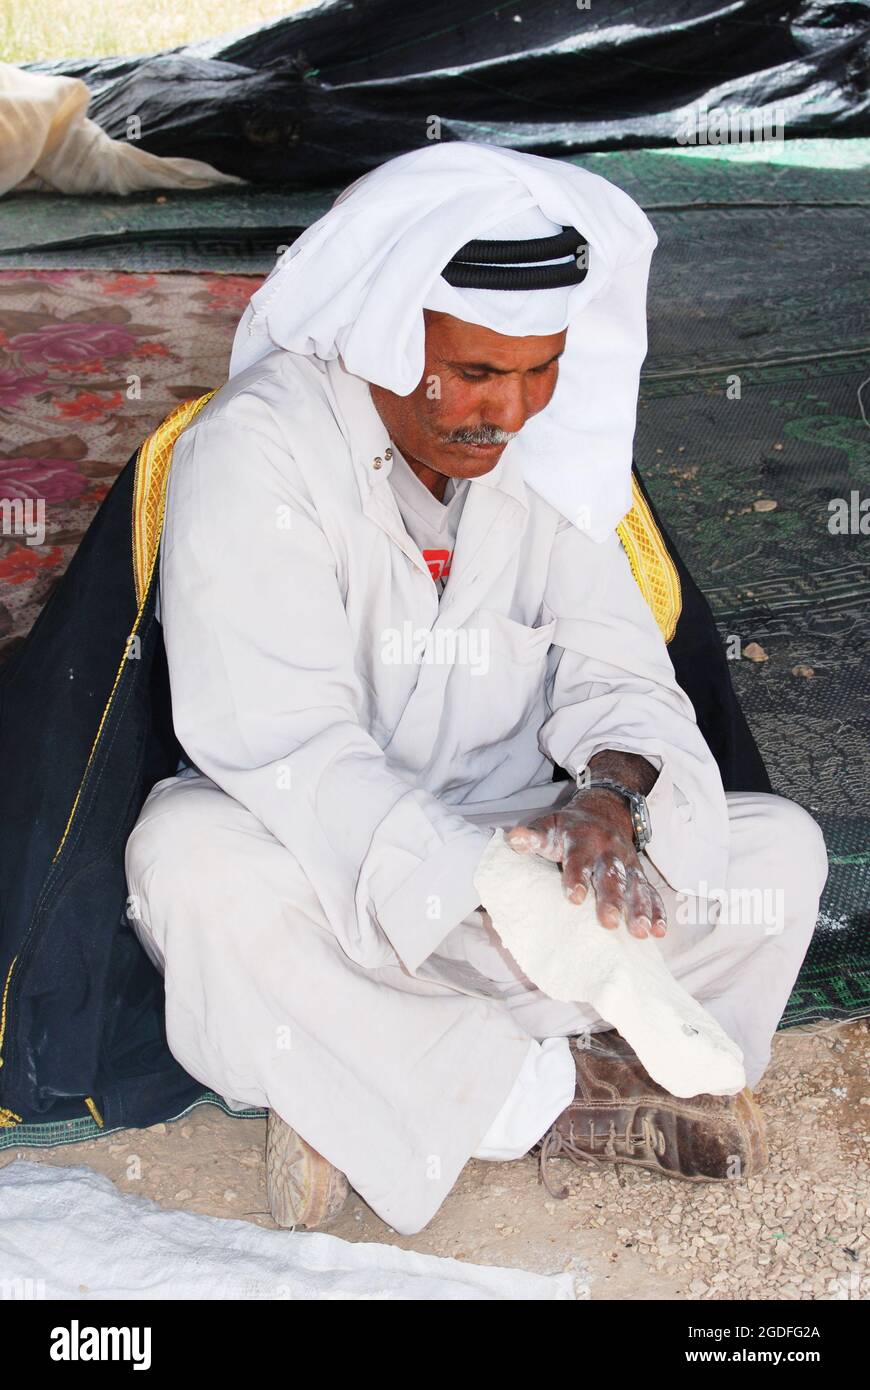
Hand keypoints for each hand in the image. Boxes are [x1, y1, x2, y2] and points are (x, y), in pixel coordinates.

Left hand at [504, 788, 666, 938]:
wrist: (603, 811)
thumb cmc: (568, 828)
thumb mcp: (549, 825)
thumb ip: (532, 835)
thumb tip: (514, 839)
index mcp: (582, 840)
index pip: (579, 859)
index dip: (577, 877)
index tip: (575, 897)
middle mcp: (608, 851)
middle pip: (611, 876)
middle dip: (612, 899)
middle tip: (608, 922)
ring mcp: (627, 863)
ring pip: (635, 886)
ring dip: (639, 908)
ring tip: (640, 931)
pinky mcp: (639, 874)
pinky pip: (650, 892)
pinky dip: (656, 911)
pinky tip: (658, 932)